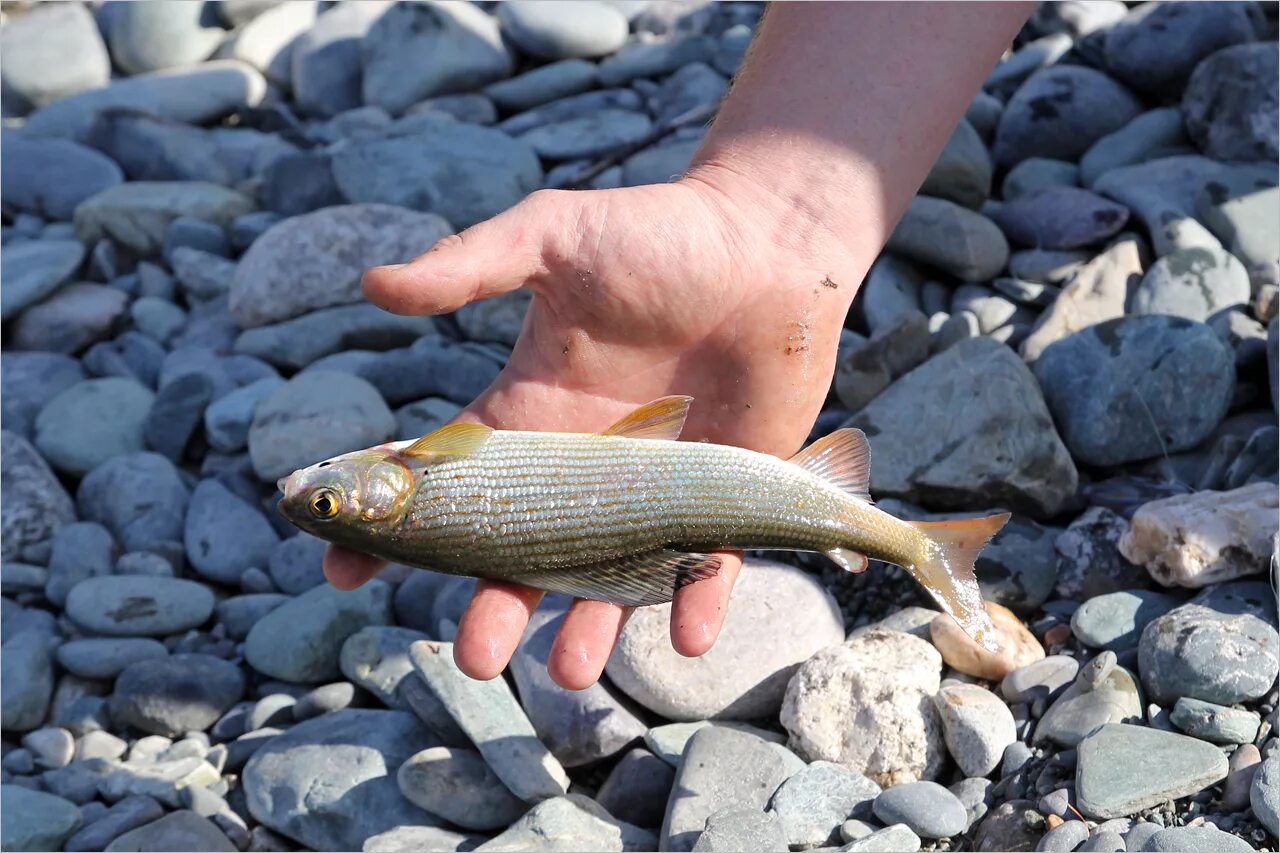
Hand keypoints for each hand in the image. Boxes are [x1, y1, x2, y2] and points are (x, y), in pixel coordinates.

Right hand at [322, 171, 862, 688]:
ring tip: (566, 671)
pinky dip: (697, 601)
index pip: (448, 482)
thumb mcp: (552, 236)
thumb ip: (470, 265)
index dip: (395, 525)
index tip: (341, 567)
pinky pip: (707, 564)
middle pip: (522, 554)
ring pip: (609, 578)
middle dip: (494, 605)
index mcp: (529, 412)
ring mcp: (651, 488)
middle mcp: (580, 466)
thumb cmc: (657, 234)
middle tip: (472, 656)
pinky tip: (686, 636)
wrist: (767, 243)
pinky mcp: (723, 495)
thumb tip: (371, 282)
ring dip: (588, 628)